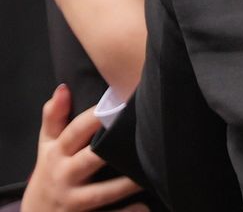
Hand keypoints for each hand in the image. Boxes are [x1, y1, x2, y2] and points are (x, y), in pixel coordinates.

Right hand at [21, 84, 145, 211]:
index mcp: (57, 154)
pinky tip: (144, 206)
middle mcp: (65, 176)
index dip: (95, 117)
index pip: (75, 132)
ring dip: (125, 184)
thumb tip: (63, 87)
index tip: (119, 101)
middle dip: (110, 148)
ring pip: (102, 192)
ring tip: (150, 173)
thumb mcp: (47, 145)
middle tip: (141, 131)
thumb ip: (54, 117)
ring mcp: (75, 200)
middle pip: (90, 159)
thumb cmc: (50, 171)